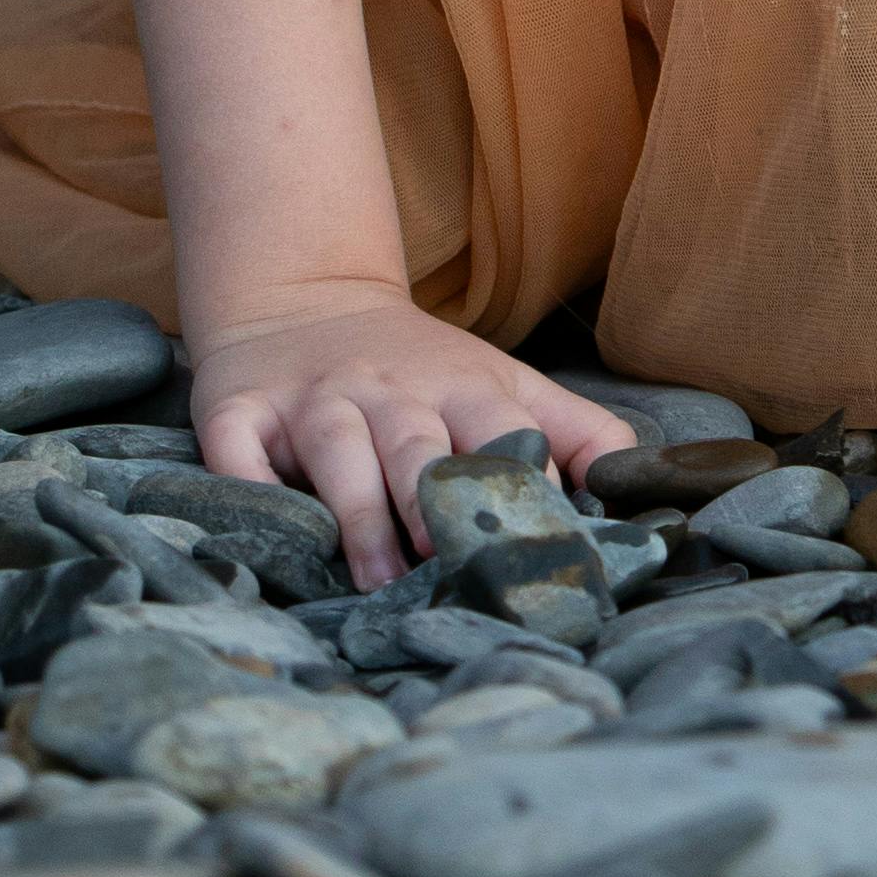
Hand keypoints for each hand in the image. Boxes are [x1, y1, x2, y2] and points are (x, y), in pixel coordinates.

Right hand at [189, 289, 626, 592]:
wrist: (304, 299)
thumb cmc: (422, 369)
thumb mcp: (508, 383)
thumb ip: (578, 435)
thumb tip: (638, 494)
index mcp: (465, 388)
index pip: (504, 432)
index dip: (521, 482)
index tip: (536, 542)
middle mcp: (389, 391)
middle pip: (417, 445)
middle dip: (435, 500)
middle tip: (448, 559)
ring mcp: (314, 400)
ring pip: (337, 452)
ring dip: (358, 514)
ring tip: (377, 577)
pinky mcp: (240, 411)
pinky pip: (238, 451)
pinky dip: (247, 486)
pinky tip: (266, 524)